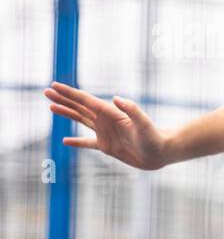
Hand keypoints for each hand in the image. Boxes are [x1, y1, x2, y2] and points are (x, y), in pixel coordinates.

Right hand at [45, 82, 171, 170]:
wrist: (161, 153)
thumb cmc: (154, 137)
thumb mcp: (144, 123)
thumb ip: (132, 110)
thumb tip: (115, 98)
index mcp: (111, 113)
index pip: (86, 100)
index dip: (70, 93)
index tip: (54, 85)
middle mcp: (106, 121)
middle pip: (80, 107)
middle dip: (64, 99)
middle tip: (46, 91)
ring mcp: (105, 133)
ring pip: (81, 120)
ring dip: (67, 113)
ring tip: (51, 106)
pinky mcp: (107, 146)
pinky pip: (88, 143)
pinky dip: (76, 142)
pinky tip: (65, 141)